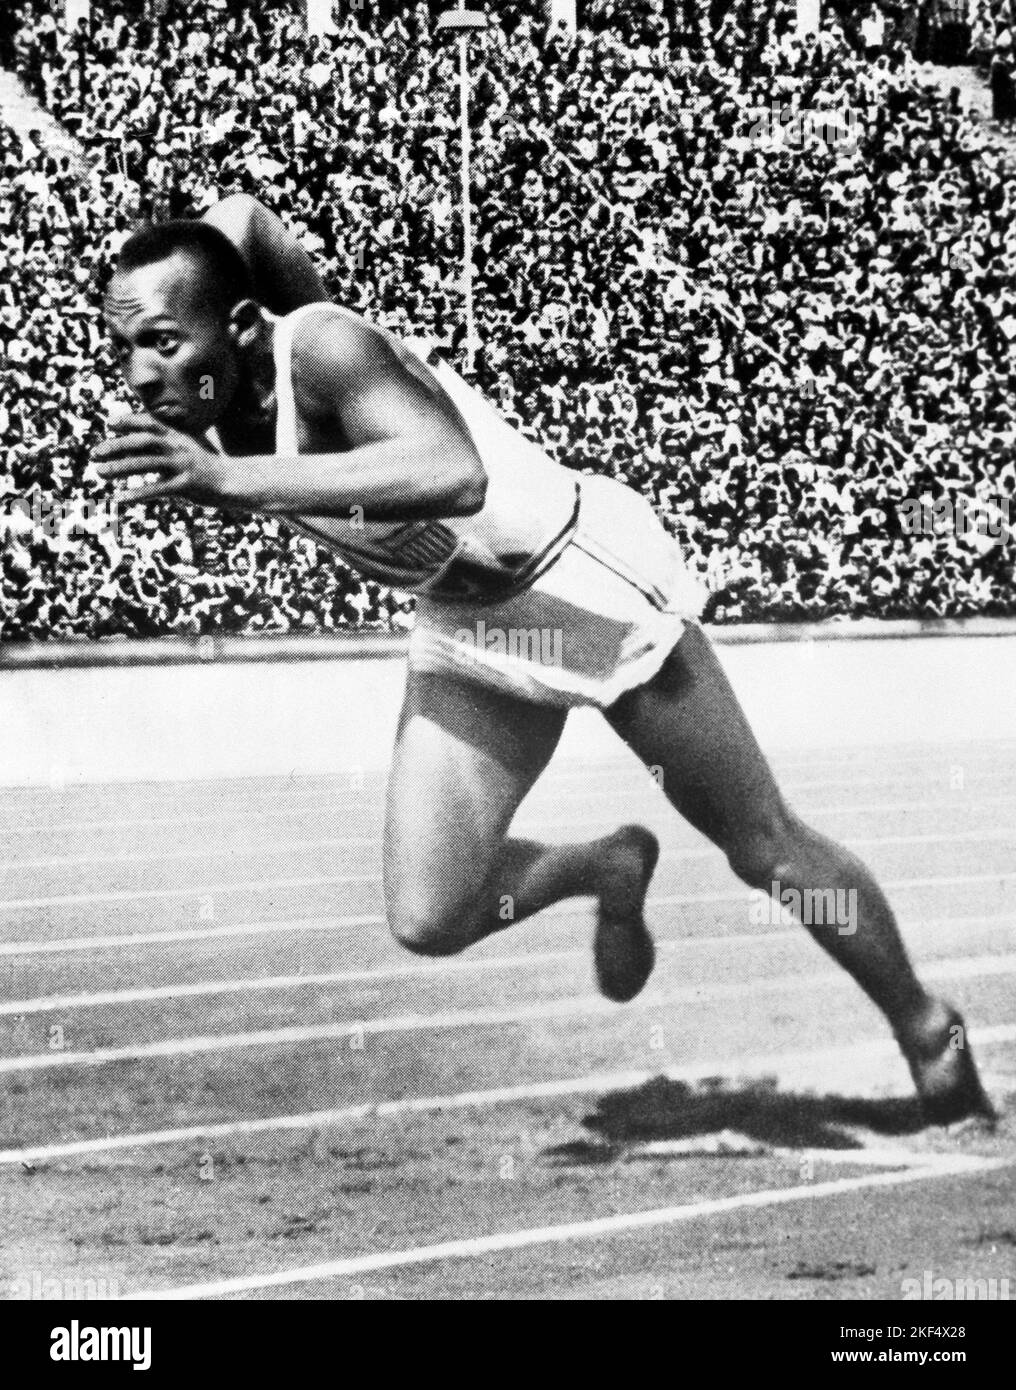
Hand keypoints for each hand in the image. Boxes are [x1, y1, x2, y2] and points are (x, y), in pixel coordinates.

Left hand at [93, 411, 223, 505]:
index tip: (109, 424)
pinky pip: (156, 489)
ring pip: (145, 463)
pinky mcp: (185, 486)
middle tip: (95, 453)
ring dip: (120, 467)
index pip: (149, 423)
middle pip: (142, 441)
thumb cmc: (205, 465)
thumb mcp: (186, 447)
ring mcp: (182, 465)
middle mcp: (178, 446)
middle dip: (116, 445)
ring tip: (99, 472)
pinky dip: (136, 493)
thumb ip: (165, 443)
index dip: (128, 421)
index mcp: (177, 435)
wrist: (233, 481)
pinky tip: (119, 498)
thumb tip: (136, 446)